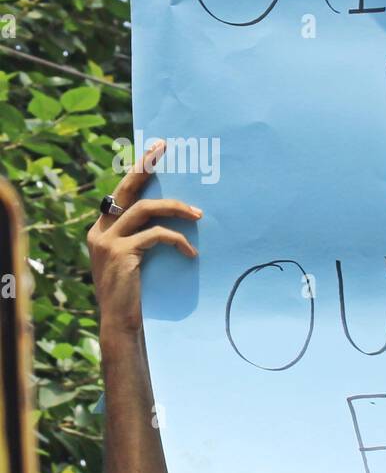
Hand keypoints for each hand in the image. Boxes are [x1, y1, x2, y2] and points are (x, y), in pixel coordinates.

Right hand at [88, 141, 200, 339]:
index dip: (138, 170)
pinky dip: (177, 239)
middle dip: (145, 166)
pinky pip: (156, 235)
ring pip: (145, 209)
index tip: (155, 149)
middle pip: (126, 189)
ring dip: (175, 208)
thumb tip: (175, 216)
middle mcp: (100, 231)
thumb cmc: (135, 293)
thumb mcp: (135, 260)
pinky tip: (191, 252)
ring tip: (198, 214)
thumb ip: (143, 238)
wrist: (121, 323)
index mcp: (102, 229)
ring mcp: (108, 241)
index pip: (121, 193)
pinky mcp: (122, 253)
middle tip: (164, 148)